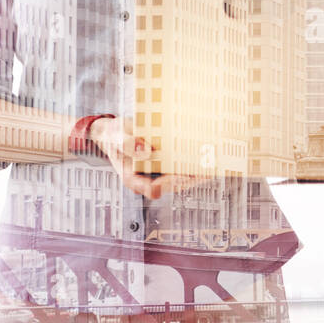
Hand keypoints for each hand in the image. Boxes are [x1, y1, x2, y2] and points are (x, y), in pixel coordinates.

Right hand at [88, 115, 207, 199]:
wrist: (114, 133)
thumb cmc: (113, 135)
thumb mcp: (116, 136)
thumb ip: (127, 144)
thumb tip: (145, 150)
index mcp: (132, 178)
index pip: (153, 189)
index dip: (168, 184)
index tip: (181, 174)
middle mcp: (145, 180)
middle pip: (170, 186)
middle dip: (189, 179)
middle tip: (205, 170)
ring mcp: (154, 175)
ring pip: (177, 181)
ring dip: (193, 175)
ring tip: (210, 166)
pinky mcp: (160, 167)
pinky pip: (177, 171)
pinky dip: (189, 166)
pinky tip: (201, 159)